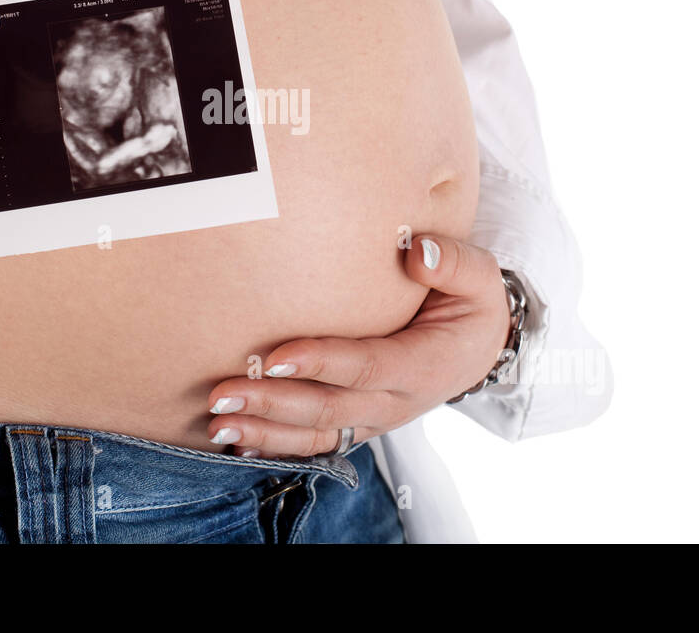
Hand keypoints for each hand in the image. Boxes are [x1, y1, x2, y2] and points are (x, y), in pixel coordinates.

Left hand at [204, 234, 513, 456]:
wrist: (480, 348)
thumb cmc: (472, 304)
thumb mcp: (480, 277)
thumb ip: (452, 263)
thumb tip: (415, 252)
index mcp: (424, 365)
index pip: (366, 367)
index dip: (321, 363)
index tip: (276, 355)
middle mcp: (395, 401)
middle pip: (329, 409)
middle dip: (273, 404)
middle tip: (223, 392)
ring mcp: (374, 418)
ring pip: (317, 435)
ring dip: (264, 432)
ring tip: (218, 423)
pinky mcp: (358, 423)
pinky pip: (315, 443)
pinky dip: (274, 446)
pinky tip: (236, 442)